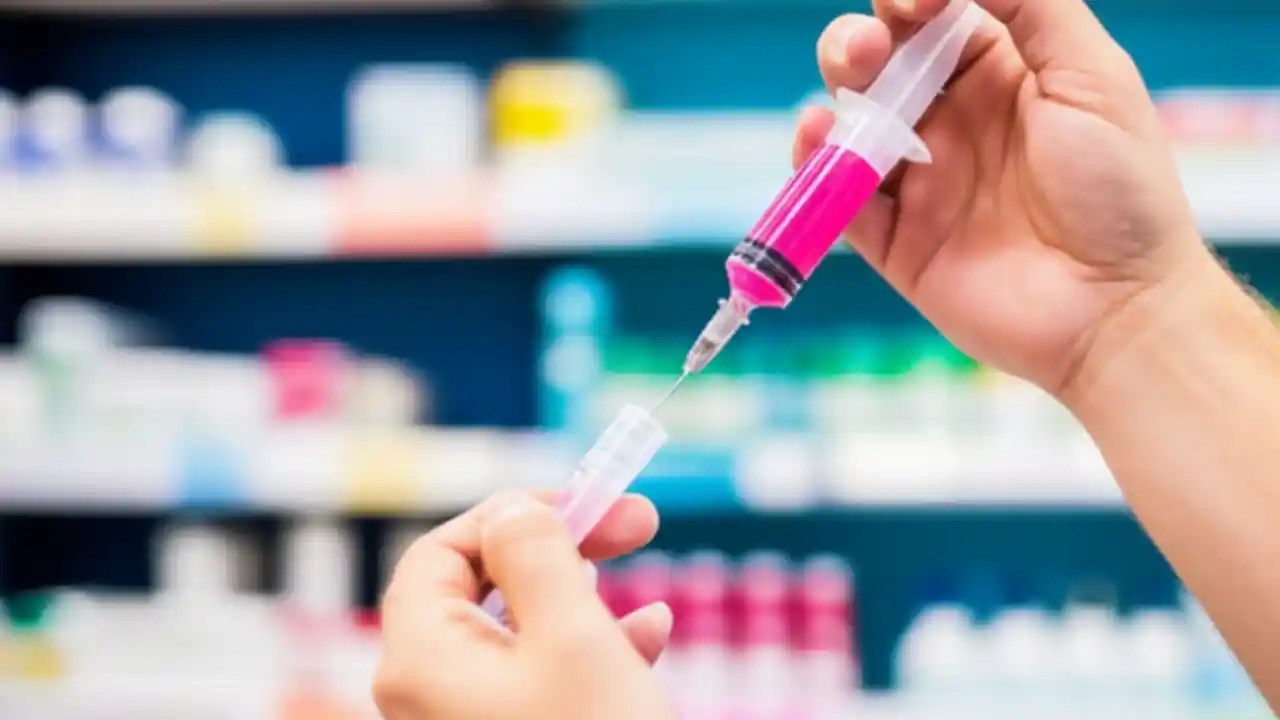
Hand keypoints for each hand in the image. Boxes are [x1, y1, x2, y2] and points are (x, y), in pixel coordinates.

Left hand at [375, 491, 676, 719]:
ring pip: (523, 631)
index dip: (513, 514)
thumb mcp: (571, 635)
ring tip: (649, 587)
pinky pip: (545, 677)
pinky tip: (652, 634)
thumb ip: (536, 556)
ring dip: (588, 596)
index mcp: (421, 659)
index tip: (589, 505)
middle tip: (635, 523)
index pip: (442, 552)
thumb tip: (509, 509)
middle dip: (562, 550)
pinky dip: (595, 647)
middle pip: (483, 586)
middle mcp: (432, 692)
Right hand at [800, 0, 1213, 397]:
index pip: (933, 20)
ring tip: (843, 98)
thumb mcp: (1090, 73)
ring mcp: (920, 185)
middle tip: (867, 54)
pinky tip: (819, 145)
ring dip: (833, 102)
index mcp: (1000, 77)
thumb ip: (1030, 4)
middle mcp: (953, 125)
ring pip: (849, 129)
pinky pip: (838, 202)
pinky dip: (816, 172)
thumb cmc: (1117, 187)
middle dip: (856, 45)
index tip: (910, 0)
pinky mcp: (895, 244)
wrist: (1115, 307)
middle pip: (879, 68)